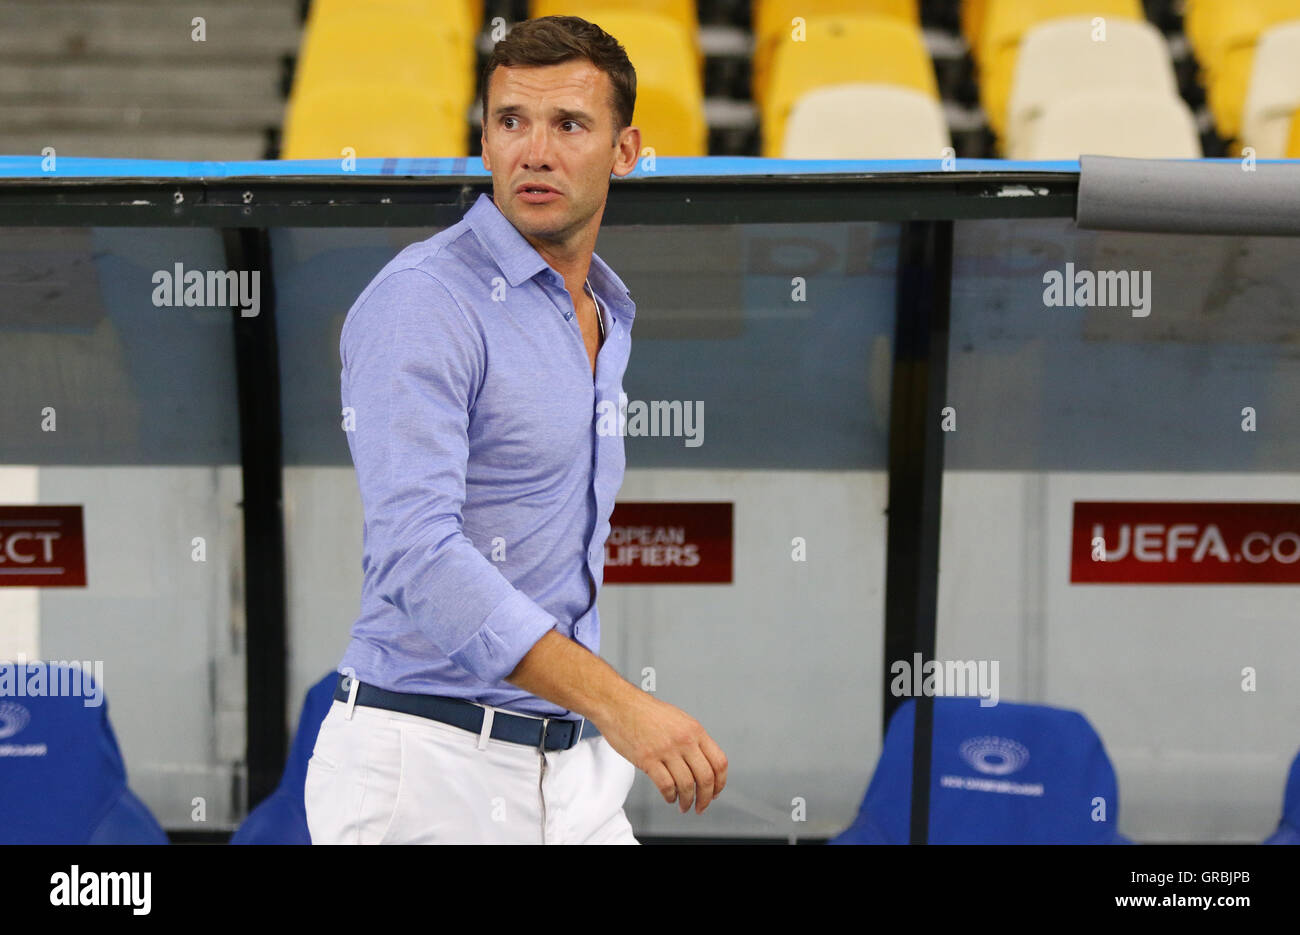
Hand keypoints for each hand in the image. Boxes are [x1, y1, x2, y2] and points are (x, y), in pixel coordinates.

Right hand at [594, 688, 727, 813]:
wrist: (618, 704)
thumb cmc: (644, 711)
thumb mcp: (678, 719)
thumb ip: (691, 738)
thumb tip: (701, 761)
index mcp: (694, 730)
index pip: (719, 762)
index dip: (720, 783)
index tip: (715, 792)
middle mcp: (684, 740)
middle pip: (706, 778)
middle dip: (705, 798)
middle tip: (701, 806)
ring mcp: (666, 750)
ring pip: (686, 785)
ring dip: (687, 801)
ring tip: (684, 805)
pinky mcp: (647, 759)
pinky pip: (666, 785)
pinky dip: (670, 796)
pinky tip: (669, 797)